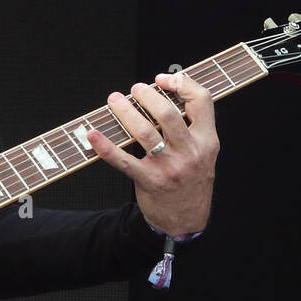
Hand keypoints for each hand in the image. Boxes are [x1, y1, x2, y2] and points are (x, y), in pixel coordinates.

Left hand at [86, 71, 218, 235]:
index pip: (202, 101)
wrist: (185, 220)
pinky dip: (105, 146)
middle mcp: (190, 152)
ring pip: (144, 132)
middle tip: (134, 89)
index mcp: (207, 141)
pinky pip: (124, 161)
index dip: (182, 83)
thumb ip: (191, 126)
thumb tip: (163, 94)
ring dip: (125, 112)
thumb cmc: (190, 181)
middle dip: (147, 96)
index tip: (163, 79)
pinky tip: (93, 134)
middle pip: (168, 113)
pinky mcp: (149, 181)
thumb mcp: (203, 152)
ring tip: (114, 101)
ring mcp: (170, 168)